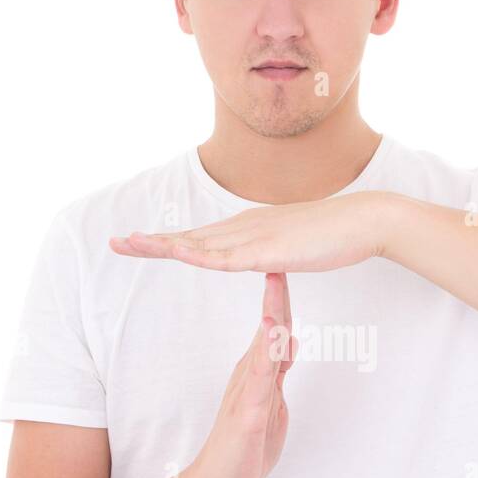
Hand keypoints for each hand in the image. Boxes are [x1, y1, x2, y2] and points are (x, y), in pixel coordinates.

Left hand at [108, 191, 391, 271]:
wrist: (363, 220)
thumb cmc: (333, 234)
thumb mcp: (292, 244)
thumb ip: (271, 249)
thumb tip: (261, 256)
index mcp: (248, 228)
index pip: (199, 237)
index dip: (167, 241)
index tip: (137, 242)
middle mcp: (244, 227)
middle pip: (190, 237)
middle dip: (151, 241)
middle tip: (115, 242)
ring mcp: (254, 237)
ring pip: (200, 244)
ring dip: (164, 244)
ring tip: (130, 243)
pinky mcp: (268, 250)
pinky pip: (226, 257)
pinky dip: (198, 255)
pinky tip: (177, 254)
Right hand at [192, 272, 295, 477]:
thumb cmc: (243, 451)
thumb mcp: (269, 406)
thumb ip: (276, 375)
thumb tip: (289, 345)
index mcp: (258, 372)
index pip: (275, 329)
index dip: (283, 299)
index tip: (288, 267)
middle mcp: (250, 374)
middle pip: (270, 328)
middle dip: (278, 293)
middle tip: (281, 256)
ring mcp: (247, 391)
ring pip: (264, 345)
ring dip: (272, 313)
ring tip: (276, 281)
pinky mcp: (247, 412)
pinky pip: (259, 378)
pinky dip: (267, 353)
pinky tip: (271, 332)